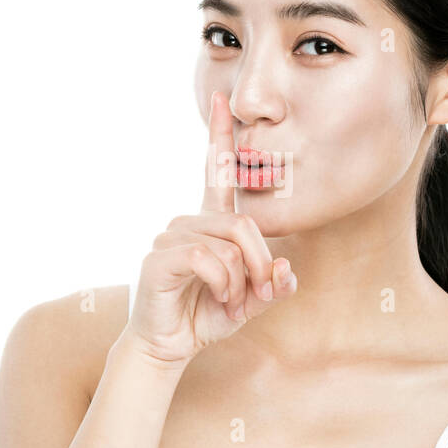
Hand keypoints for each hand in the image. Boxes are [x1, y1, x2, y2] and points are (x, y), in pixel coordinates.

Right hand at [125, 90, 296, 367]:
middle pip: (243, 224)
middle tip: (257, 295)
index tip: (220, 100)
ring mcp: (171, 237)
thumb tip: (287, 270)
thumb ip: (272, 285)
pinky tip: (217, 299)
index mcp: (211, 224)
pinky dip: (221, 283)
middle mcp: (189, 222)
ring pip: (228, 245)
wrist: (168, 346)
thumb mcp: (250, 302)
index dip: (220, 136)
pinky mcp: (160, 257)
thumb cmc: (205, 317)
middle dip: (260, 264)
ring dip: (239, 281)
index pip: (217, 172)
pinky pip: (205, 258)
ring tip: (230, 303)